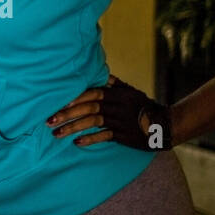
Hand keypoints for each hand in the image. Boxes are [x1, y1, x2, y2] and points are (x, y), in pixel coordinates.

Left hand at [47, 74, 172, 150]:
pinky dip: (91, 139)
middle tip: (49, 121)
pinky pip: (105, 136)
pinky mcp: (124, 135)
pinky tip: (77, 142)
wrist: (165, 125)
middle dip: (68, 114)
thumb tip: (99, 72)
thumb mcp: (131, 92)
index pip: (93, 93)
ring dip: (73, 128)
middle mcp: (117, 106)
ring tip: (56, 134)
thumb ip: (114, 83)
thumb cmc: (143, 106)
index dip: (77, 97)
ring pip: (93, 122)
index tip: (59, 102)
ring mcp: (120, 121)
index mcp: (117, 94)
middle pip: (89, 108)